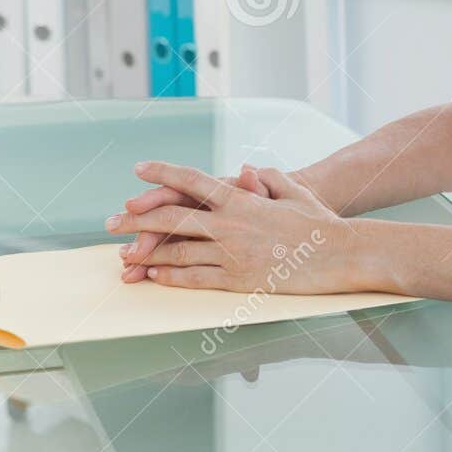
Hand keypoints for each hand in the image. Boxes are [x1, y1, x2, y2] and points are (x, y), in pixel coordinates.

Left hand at [105, 160, 366, 294]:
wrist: (339, 255)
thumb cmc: (318, 221)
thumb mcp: (292, 189)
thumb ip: (264, 177)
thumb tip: (241, 172)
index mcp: (240, 198)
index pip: (192, 181)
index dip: (162, 173)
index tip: (138, 170)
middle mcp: (230, 225)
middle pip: (173, 218)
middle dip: (137, 220)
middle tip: (112, 222)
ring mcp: (232, 255)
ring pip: (178, 253)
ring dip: (147, 254)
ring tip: (124, 255)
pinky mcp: (238, 281)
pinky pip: (195, 279)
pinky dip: (171, 277)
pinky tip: (154, 277)